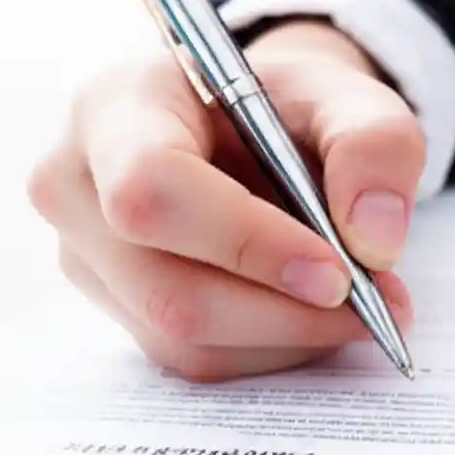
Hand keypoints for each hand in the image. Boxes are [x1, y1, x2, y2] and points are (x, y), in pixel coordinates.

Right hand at [28, 19, 421, 379]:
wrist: (252, 129)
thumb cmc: (289, 107)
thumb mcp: (349, 96)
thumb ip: (375, 146)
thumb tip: (375, 241)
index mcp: (117, 107)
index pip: (151, 190)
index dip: (245, 243)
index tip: (338, 272)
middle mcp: (76, 185)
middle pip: (167, 288)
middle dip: (285, 311)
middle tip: (378, 306)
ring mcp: (85, 255)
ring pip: (184, 337)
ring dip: (288, 337)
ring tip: (361, 306)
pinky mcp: (116, 307)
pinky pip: (194, 358)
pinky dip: (271, 347)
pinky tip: (312, 313)